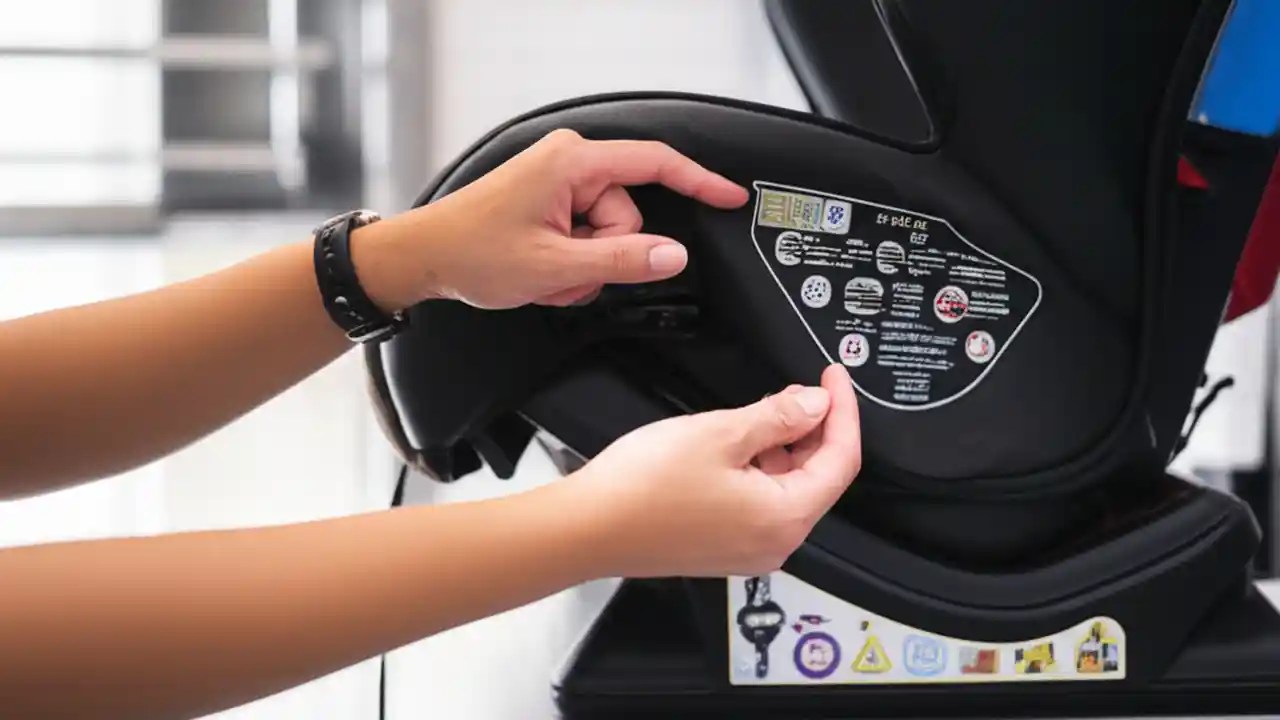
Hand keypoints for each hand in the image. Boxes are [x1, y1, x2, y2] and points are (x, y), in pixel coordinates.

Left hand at [352, 129, 748, 311]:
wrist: (422, 259)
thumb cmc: (471, 252)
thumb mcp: (555, 266)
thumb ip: (621, 262)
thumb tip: (670, 255)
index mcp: (573, 162)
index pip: (656, 163)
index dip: (700, 182)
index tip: (730, 197)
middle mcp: (568, 163)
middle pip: (628, 214)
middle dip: (607, 254)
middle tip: (566, 272)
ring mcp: (558, 181)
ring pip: (609, 232)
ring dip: (585, 265)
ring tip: (545, 274)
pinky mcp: (550, 200)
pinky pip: (586, 235)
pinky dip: (571, 262)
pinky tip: (541, 270)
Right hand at [565, 364, 861, 578]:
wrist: (586, 528)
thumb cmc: (642, 488)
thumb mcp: (721, 433)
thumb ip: (779, 416)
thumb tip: (816, 405)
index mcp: (784, 519)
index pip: (840, 460)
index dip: (843, 412)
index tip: (834, 379)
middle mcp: (774, 544)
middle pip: (817, 478)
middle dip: (813, 429)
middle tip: (801, 388)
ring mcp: (748, 550)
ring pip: (787, 489)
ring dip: (784, 446)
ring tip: (762, 410)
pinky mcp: (723, 547)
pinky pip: (760, 503)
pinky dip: (760, 468)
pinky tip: (738, 441)